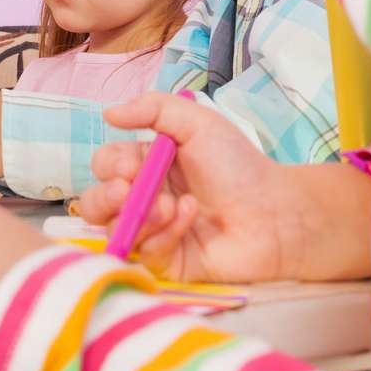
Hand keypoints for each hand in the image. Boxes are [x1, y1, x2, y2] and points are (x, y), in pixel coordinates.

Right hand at [79, 92, 370, 283]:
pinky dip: (164, 234)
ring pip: (113, 232)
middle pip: (96, 203)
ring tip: (169, 205)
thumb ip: (153, 109)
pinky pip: (145, 253)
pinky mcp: (167, 262)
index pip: (105, 165)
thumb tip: (108, 112)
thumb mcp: (198, 123)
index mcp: (146, 164)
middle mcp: (144, 199)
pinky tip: (190, 218)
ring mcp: (154, 232)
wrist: (274, 211)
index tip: (131, 164)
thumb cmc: (239, 166)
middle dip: (105, 197)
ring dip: (138, 215)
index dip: (110, 165)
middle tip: (128, 190)